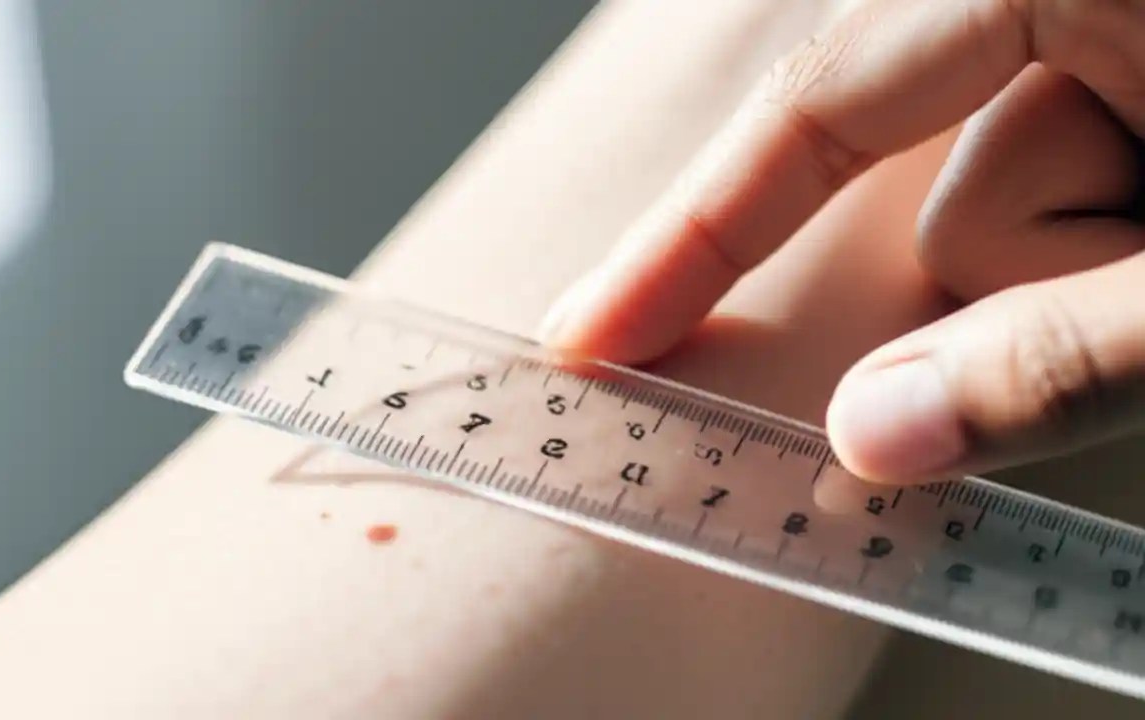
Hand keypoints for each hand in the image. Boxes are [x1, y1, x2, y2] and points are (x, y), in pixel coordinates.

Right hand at [540, 0, 1144, 483]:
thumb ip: (1059, 362)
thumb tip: (869, 441)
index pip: (815, 99)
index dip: (691, 233)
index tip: (589, 336)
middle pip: (930, 176)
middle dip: (1034, 266)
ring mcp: (1059, 13)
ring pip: (994, 189)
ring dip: (1087, 252)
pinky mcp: (1085, 45)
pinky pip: (1025, 161)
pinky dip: (1085, 229)